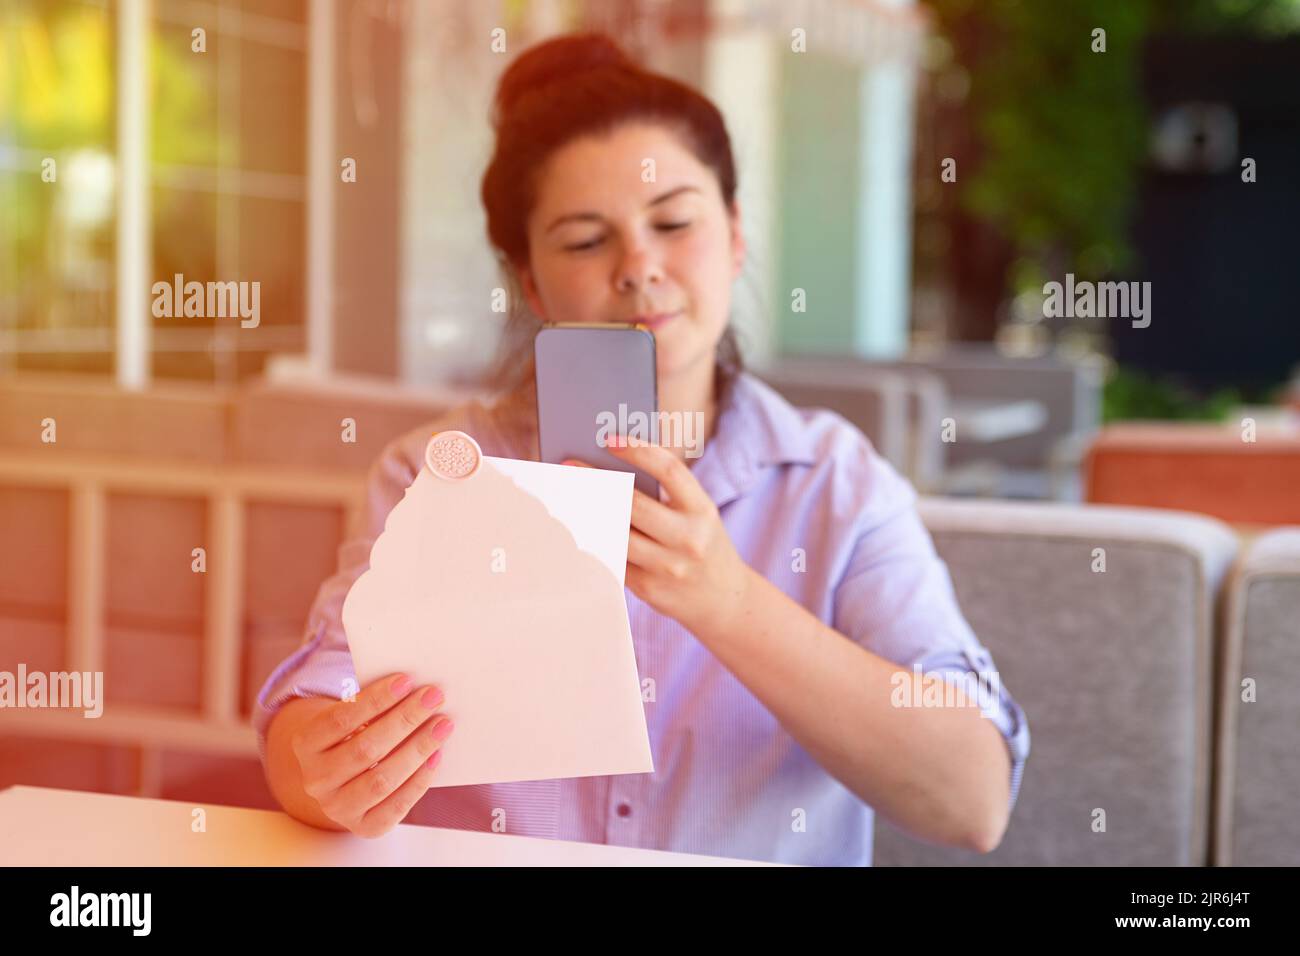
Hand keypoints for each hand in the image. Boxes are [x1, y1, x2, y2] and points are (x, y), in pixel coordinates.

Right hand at [290, 674, 454, 837]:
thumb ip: (373, 706)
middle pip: (365, 749)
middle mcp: (315, 779)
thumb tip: (414, 691)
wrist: (341, 779)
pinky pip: (395, 807)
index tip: (407, 680)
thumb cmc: (352, 735)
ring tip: (443, 725)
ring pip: (381, 779)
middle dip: (404, 720)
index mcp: (305, 744)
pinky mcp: (363, 827)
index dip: (375, 699)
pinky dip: (419, 780)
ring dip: (417, 749)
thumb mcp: (350, 718)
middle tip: (434, 697)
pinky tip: (437, 756)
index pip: (340, 719)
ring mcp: (337, 807)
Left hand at [563, 434, 752, 639]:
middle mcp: (689, 539)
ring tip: (564, 495)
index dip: (638, 451)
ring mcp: (668, 567)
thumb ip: (666, 493)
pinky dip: (593, 540)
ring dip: (586, 513)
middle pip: (632, 504)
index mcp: (703, 511)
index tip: (608, 439)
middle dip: (595, 482)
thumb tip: (611, 466)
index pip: (669, 471)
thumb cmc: (702, 544)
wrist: (724, 599)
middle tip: (567, 467)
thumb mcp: (698, 514)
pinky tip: (576, 525)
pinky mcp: (649, 589)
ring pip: (615, 534)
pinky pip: (613, 559)